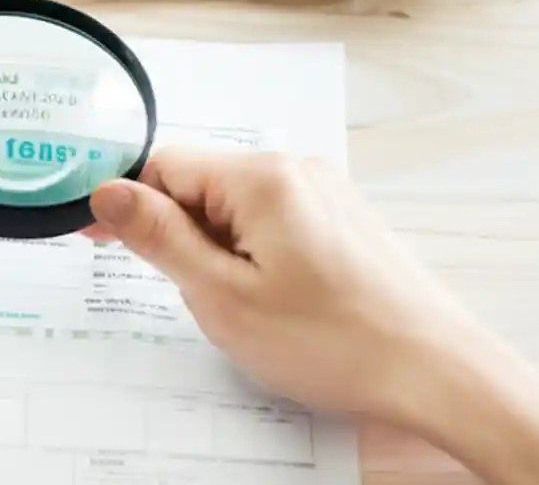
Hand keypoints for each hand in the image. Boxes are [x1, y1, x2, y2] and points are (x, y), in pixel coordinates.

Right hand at [85, 148, 464, 416]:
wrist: (436, 371)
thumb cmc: (334, 341)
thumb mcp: (222, 296)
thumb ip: (159, 237)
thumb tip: (108, 192)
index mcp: (262, 177)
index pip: (164, 167)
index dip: (127, 206)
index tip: (102, 241)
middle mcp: (296, 169)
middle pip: (201, 186)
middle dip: (183, 239)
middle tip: (199, 297)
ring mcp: (325, 192)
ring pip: (236, 210)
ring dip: (220, 253)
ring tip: (249, 309)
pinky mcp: (342, 219)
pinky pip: (273, 224)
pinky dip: (255, 257)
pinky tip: (277, 303)